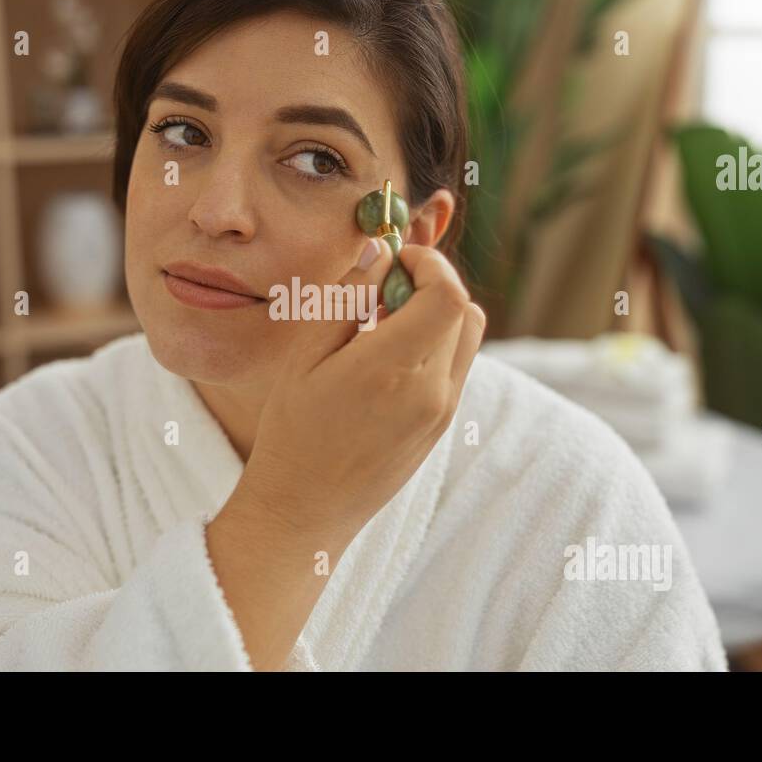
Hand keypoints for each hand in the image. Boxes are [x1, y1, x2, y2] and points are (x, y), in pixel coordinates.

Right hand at [236, 237, 485, 548]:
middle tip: (383, 288)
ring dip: (438, 312)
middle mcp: (431, 392)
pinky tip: (388, 355)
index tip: (395, 260)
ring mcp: (442, 412)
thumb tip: (380, 252)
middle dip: (430, 283)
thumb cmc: (293, 432)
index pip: (448, 294)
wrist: (305, 510)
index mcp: (392, 370)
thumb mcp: (305, 356)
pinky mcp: (442, 426)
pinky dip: (435, 343)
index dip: (428, 262)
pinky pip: (456, 365)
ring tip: (384, 321)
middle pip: (464, 310)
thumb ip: (347, 298)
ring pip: (468, 336)